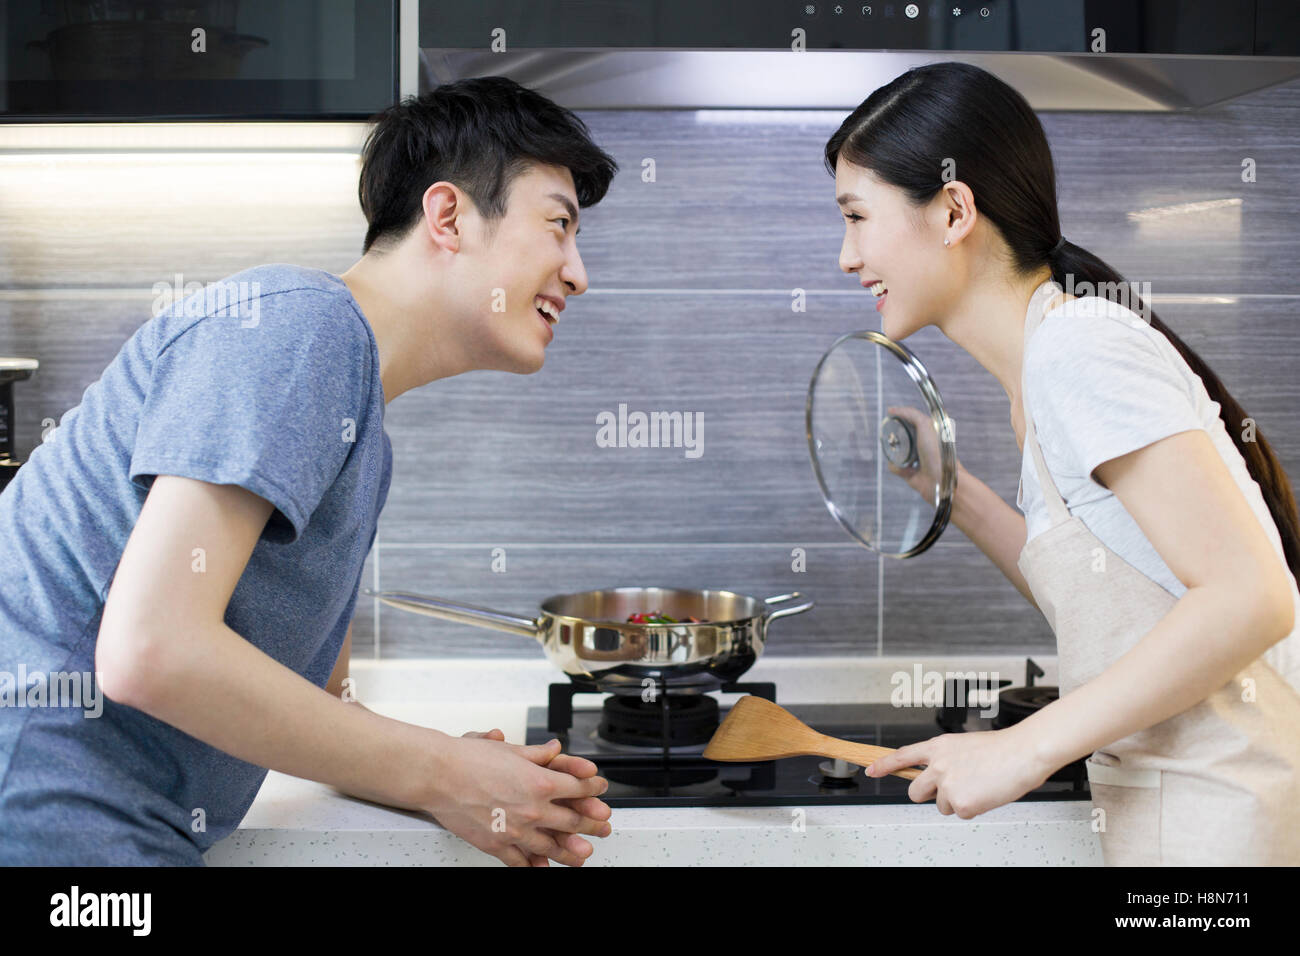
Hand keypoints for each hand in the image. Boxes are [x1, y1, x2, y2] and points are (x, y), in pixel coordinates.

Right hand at [426, 730, 610, 866]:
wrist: (439, 776)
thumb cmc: (470, 760)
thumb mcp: (511, 750)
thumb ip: (539, 754)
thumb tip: (556, 750)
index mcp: (540, 782)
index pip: (578, 787)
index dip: (594, 788)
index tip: (600, 788)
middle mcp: (533, 809)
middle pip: (573, 820)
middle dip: (592, 823)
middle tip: (603, 826)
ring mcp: (516, 830)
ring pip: (552, 846)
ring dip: (571, 851)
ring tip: (583, 854)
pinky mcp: (497, 845)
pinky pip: (521, 861)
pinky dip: (534, 866)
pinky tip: (542, 868)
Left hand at [863, 725, 1054, 817]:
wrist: (1023, 753)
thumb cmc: (1002, 749)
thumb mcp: (965, 746)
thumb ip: (947, 760)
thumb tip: (939, 776)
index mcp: (938, 747)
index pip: (902, 756)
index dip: (884, 765)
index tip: (870, 771)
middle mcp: (937, 764)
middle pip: (915, 791)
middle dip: (928, 796)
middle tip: (949, 792)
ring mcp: (947, 784)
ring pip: (941, 806)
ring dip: (957, 802)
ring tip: (978, 786)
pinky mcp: (960, 803)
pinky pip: (961, 814)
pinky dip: (974, 809)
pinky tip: (985, 794)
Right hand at [883, 404, 958, 498]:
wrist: (941, 480)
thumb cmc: (938, 453)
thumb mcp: (926, 425)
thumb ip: (911, 414)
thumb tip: (892, 410)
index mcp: (929, 432)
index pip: (910, 420)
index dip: (900, 418)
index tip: (890, 416)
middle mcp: (922, 445)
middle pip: (900, 436)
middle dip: (893, 436)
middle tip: (891, 436)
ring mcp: (915, 459)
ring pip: (894, 451)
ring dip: (894, 453)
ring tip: (900, 455)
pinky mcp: (908, 473)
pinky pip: (894, 467)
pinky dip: (896, 467)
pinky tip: (906, 468)